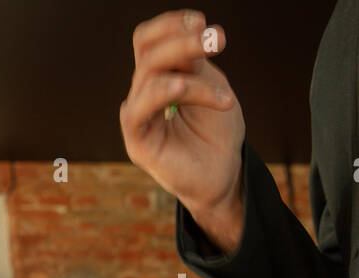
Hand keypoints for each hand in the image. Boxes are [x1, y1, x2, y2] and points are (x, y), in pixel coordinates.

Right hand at [120, 9, 245, 251]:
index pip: (148, 41)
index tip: (202, 22)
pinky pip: (140, 108)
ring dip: (185, 66)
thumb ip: (195, 64)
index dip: (170, 24)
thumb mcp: (211, 86)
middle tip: (217, 40)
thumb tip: (190, 34)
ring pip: (148, 74)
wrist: (221, 174)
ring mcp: (138, 117)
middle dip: (185, 41)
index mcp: (158, 77)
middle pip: (149, 52)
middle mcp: (143, 94)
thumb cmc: (216, 132)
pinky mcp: (137, 141)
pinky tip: (184, 88)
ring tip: (221, 87)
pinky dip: (165, 92)